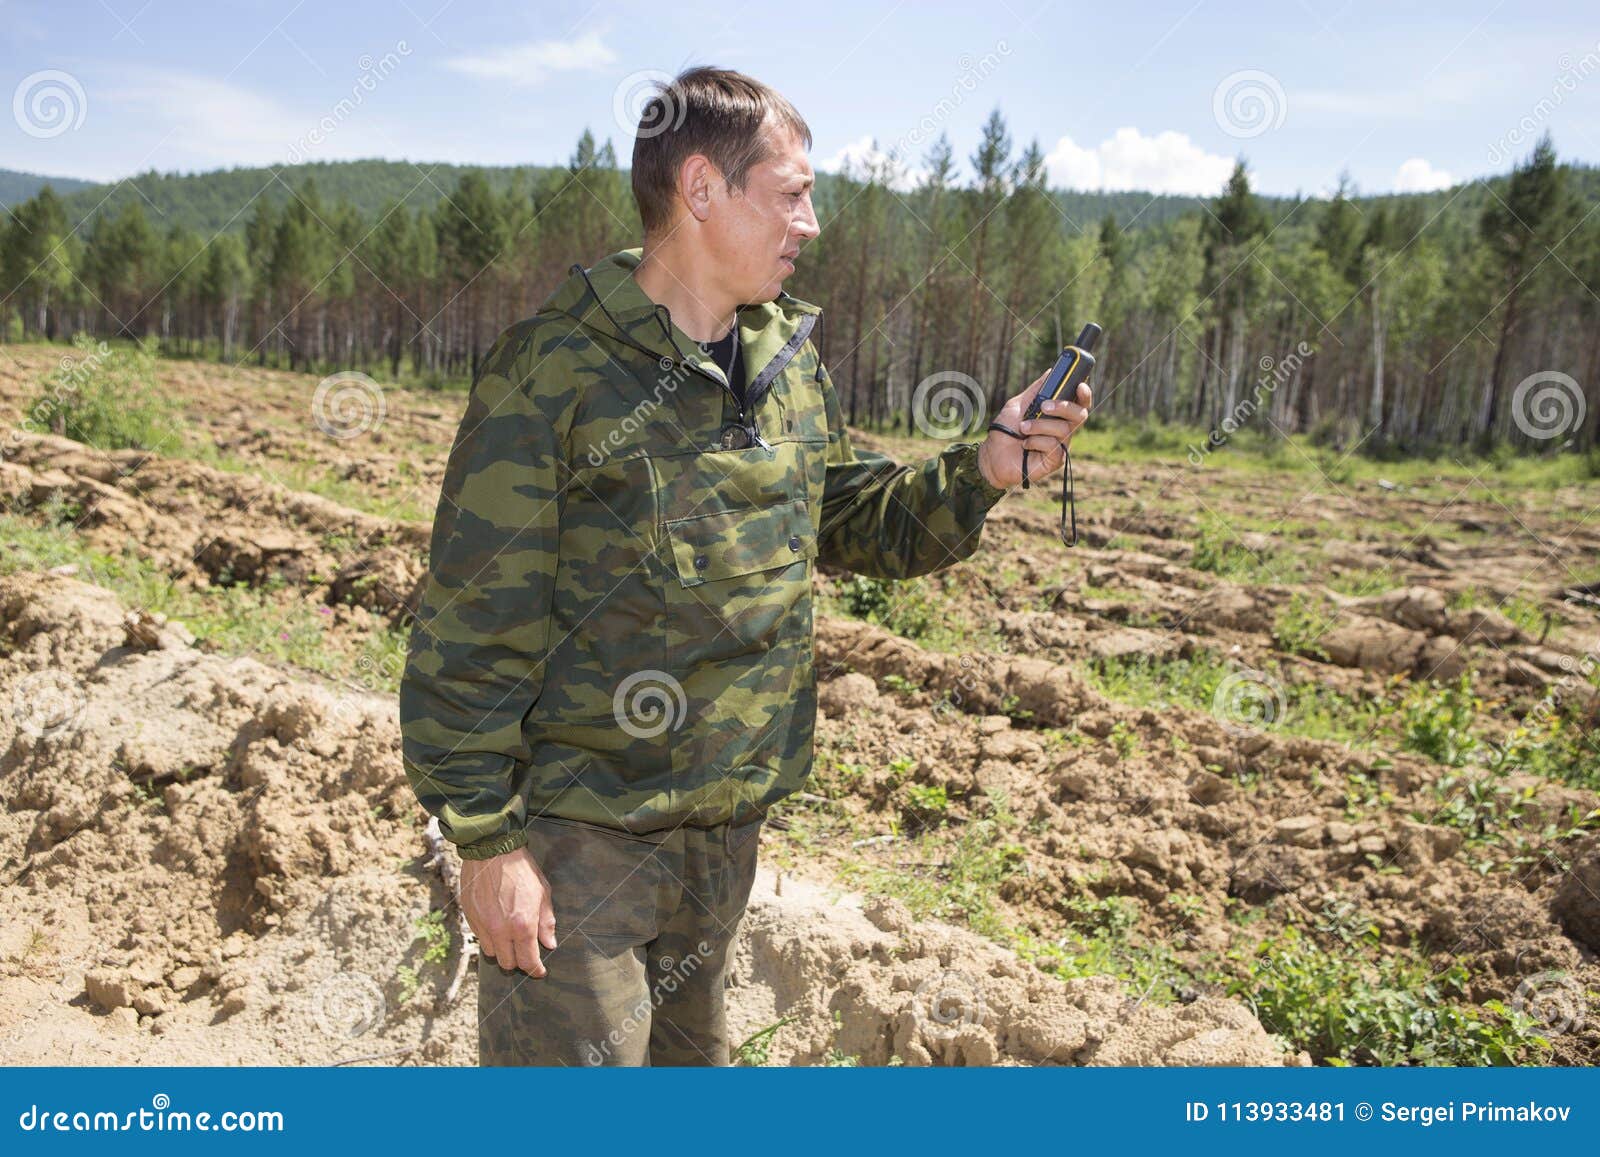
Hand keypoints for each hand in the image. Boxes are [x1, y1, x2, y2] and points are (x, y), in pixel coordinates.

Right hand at [460, 845, 557, 976]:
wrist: (492, 850)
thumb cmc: (522, 869)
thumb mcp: (543, 893)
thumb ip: (546, 922)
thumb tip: (549, 944)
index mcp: (522, 926)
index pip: (528, 961)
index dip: (536, 970)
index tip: (540, 971)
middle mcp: (500, 930)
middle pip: (507, 963)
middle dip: (518, 962)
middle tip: (525, 953)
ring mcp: (482, 925)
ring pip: (491, 952)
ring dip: (502, 950)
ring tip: (510, 938)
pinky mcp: (470, 917)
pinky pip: (479, 937)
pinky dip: (489, 937)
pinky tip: (497, 925)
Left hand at [977, 368, 1091, 489]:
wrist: (992, 456)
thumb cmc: (1005, 430)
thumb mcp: (1018, 405)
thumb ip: (1036, 390)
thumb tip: (1051, 372)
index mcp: (1058, 415)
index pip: (1079, 404)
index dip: (1085, 394)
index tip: (1080, 385)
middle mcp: (1063, 430)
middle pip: (1080, 415)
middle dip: (1064, 407)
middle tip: (1044, 407)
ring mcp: (1060, 446)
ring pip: (1063, 430)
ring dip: (1039, 426)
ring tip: (1023, 428)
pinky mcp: (1055, 461)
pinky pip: (1054, 447)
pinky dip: (1037, 441)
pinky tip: (1025, 444)